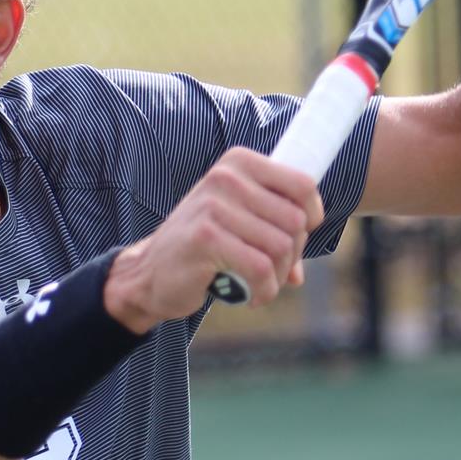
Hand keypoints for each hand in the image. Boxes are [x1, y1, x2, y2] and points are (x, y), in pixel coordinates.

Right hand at [104, 148, 323, 331]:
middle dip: (292, 255)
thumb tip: (303, 272)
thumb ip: (273, 231)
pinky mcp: (205, 238)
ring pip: (281, 247)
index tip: (297, 237)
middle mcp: (225, 178)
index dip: (312, 216)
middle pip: (295, 222)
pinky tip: (250, 296)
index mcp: (237, 164)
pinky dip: (264, 290)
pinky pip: (261, 269)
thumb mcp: (238, 224)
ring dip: (278, 277)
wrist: (148, 272)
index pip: (302, 184)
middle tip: (271, 271)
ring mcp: (213, 206)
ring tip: (259, 285)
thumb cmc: (201, 249)